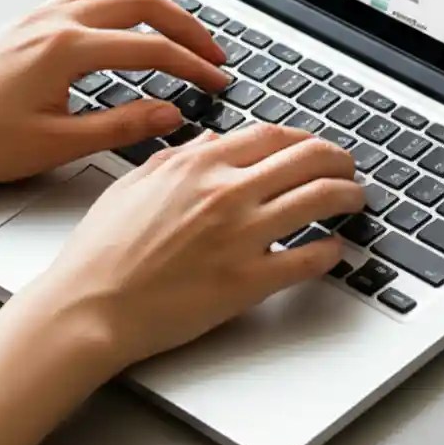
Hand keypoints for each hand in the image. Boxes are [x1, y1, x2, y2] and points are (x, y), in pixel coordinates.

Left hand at [0, 0, 228, 183]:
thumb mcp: (56, 144)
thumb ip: (122, 126)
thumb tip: (171, 114)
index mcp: (66, 50)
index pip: (151, 49)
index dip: (193, 65)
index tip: (217, 80)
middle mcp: (55, 23)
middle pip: (142, 3)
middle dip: (188, 26)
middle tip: (214, 52)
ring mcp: (41, 18)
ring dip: (156, 5)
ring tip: (181, 30)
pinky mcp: (31, 24)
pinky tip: (130, 21)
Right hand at [35, 125, 362, 367]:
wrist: (87, 309)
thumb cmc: (102, 252)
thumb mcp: (134, 185)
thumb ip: (179, 155)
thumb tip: (215, 138)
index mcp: (200, 165)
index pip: (276, 136)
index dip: (308, 140)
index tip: (318, 149)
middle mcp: (227, 192)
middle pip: (311, 158)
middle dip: (342, 161)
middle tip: (350, 171)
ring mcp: (242, 236)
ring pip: (322, 198)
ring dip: (350, 196)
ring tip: (356, 201)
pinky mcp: (249, 280)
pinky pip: (310, 258)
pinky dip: (333, 251)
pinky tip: (336, 250)